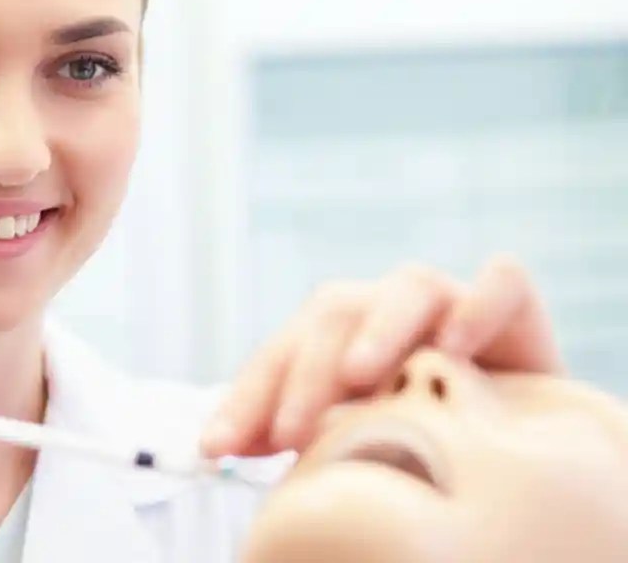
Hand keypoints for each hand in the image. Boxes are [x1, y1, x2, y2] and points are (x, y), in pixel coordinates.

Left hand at [202, 255, 562, 456]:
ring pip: (408, 287)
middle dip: (304, 376)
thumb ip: (299, 437)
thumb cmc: (423, 443)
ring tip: (359, 375)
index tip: (216, 449)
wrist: (518, 441)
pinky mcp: (512, 305)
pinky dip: (478, 305)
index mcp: (334, 339)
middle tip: (289, 435)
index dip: (246, 400)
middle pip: (333, 316)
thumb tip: (226, 450)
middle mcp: (383, 311)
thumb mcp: (356, 445)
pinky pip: (501, 283)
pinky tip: (455, 346)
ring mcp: (447, 302)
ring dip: (380, 329)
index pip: (278, 355)